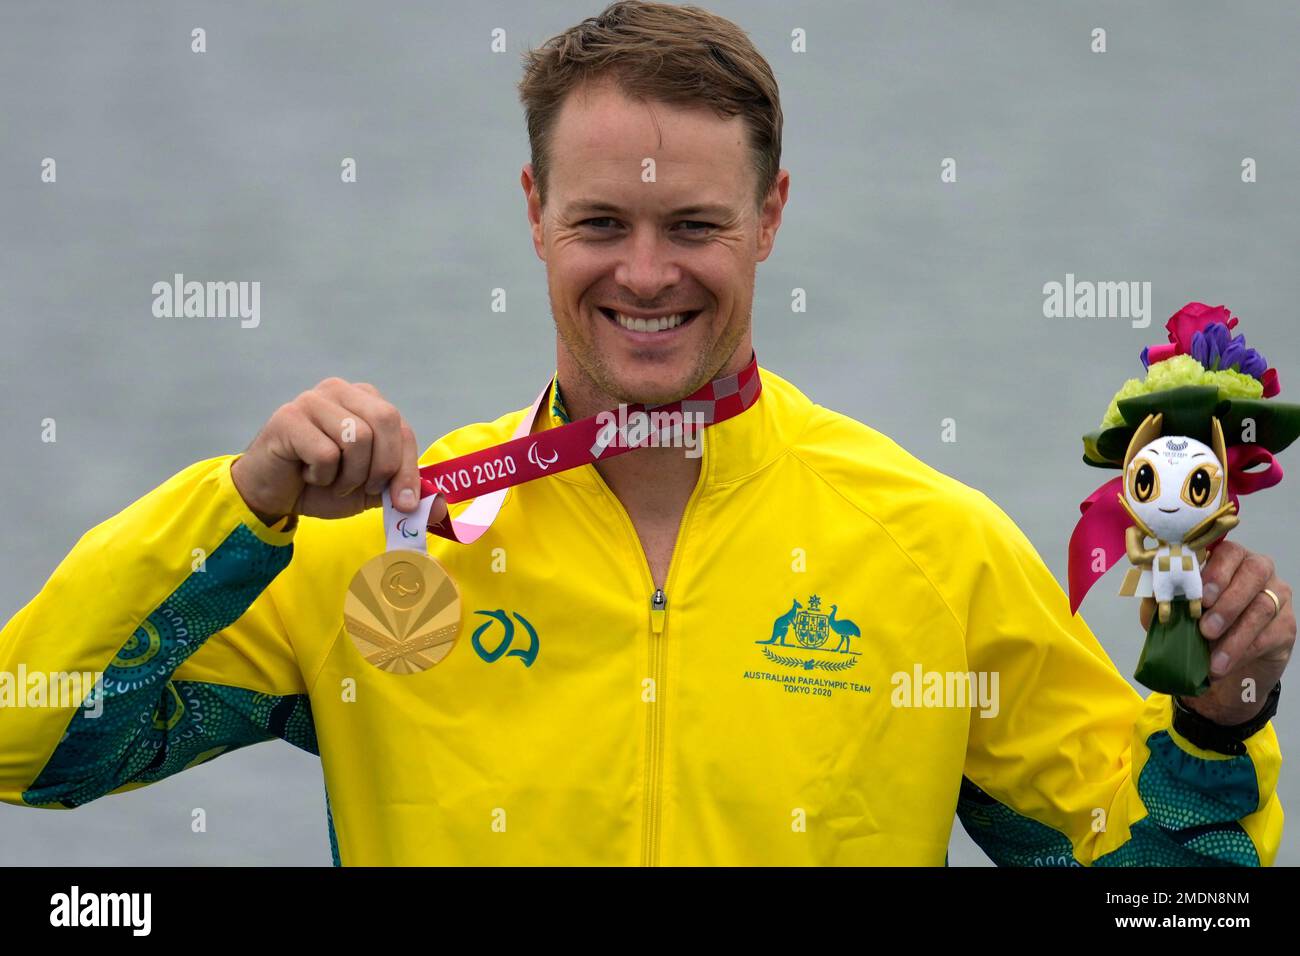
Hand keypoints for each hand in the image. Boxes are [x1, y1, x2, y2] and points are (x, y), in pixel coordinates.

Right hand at [230, 378, 447, 525]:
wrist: (274, 495)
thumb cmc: (324, 485)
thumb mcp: (372, 491)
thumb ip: (405, 492)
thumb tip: (440, 505)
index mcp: (366, 400)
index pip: (403, 428)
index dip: (407, 468)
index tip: (403, 502)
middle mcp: (341, 390)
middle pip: (385, 420)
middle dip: (381, 467)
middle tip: (362, 488)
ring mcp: (312, 400)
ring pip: (356, 437)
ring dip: (348, 475)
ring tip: (331, 479)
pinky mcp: (288, 417)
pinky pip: (325, 452)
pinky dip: (321, 476)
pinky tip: (307, 473)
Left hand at [1140, 540, 1292, 724]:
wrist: (1219, 666)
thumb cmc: (1194, 629)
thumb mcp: (1170, 615)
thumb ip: (1160, 600)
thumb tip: (1150, 590)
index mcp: (1225, 559)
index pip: (1228, 551)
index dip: (1216, 571)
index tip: (1200, 597)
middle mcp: (1256, 570)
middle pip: (1254, 572)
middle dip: (1228, 601)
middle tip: (1206, 629)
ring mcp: (1275, 595)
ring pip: (1262, 606)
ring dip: (1235, 635)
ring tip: (1212, 658)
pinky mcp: (1285, 624)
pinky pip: (1271, 633)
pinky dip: (1244, 651)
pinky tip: (1225, 665)